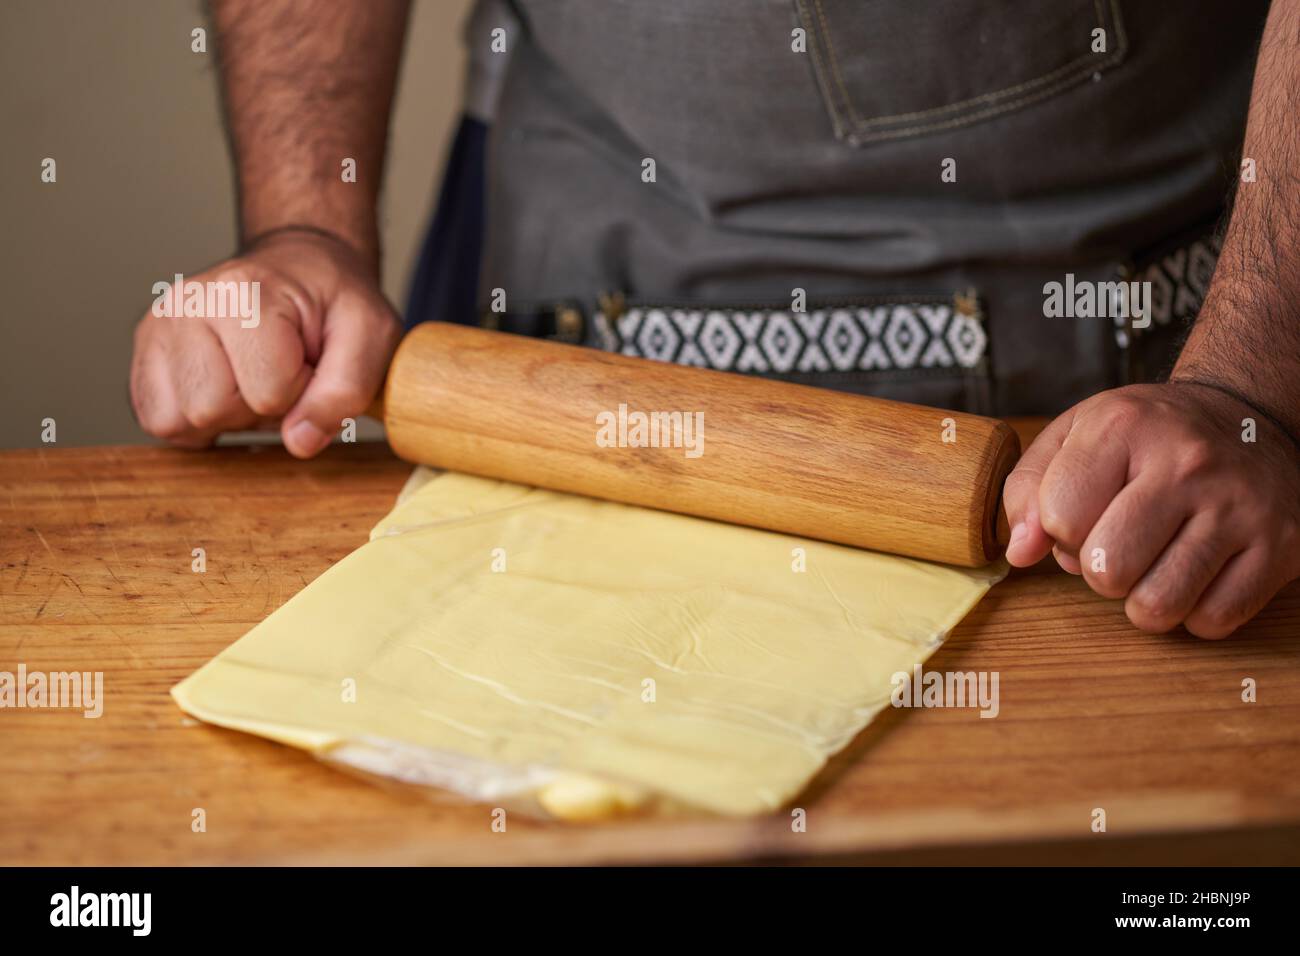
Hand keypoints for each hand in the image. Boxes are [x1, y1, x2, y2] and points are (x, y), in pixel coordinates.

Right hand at [129, 230, 401, 456]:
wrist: (301, 268)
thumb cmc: (334, 303)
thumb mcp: (370, 335)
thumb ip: (345, 391)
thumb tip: (299, 442)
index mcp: (244, 293)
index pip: (268, 393)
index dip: (301, 394)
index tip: (310, 361)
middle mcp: (187, 303)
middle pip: (211, 409)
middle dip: (258, 407)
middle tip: (281, 372)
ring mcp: (159, 325)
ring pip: (178, 421)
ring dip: (225, 415)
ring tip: (252, 376)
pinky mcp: (146, 350)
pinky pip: (159, 420)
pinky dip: (195, 420)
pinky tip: (225, 386)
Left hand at [1002, 383, 1299, 637]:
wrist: (1249, 418)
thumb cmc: (1147, 437)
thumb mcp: (1075, 435)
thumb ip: (1029, 489)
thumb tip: (1020, 553)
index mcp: (1124, 428)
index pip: (1061, 517)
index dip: (1059, 531)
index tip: (1082, 517)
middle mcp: (1187, 463)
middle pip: (1107, 569)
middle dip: (1098, 571)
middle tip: (1117, 546)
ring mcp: (1240, 506)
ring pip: (1159, 605)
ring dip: (1143, 599)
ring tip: (1153, 563)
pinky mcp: (1282, 546)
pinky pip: (1213, 620)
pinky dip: (1194, 612)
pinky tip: (1195, 574)